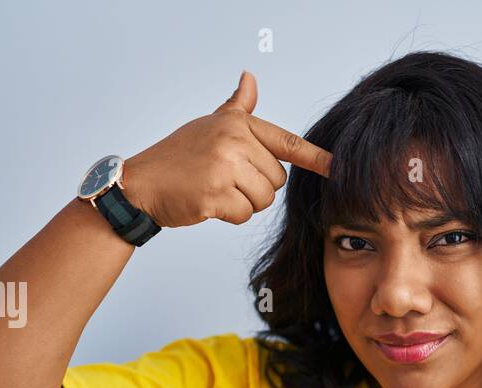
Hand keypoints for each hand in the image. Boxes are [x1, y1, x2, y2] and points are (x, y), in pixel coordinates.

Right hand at [120, 70, 331, 228]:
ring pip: (264, 199)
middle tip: (226, 179)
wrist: (142, 182)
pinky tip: (208, 203)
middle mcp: (233, 141)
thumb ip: (237, 108)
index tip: (339, 167)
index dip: (316, 158)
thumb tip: (250, 78)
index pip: (286, 142)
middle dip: (257, 187)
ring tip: (217, 190)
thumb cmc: (179, 156)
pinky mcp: (215, 194)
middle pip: (277, 180)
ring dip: (244, 203)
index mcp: (236, 124)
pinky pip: (244, 214)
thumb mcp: (210, 125)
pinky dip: (230, 215)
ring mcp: (224, 167)